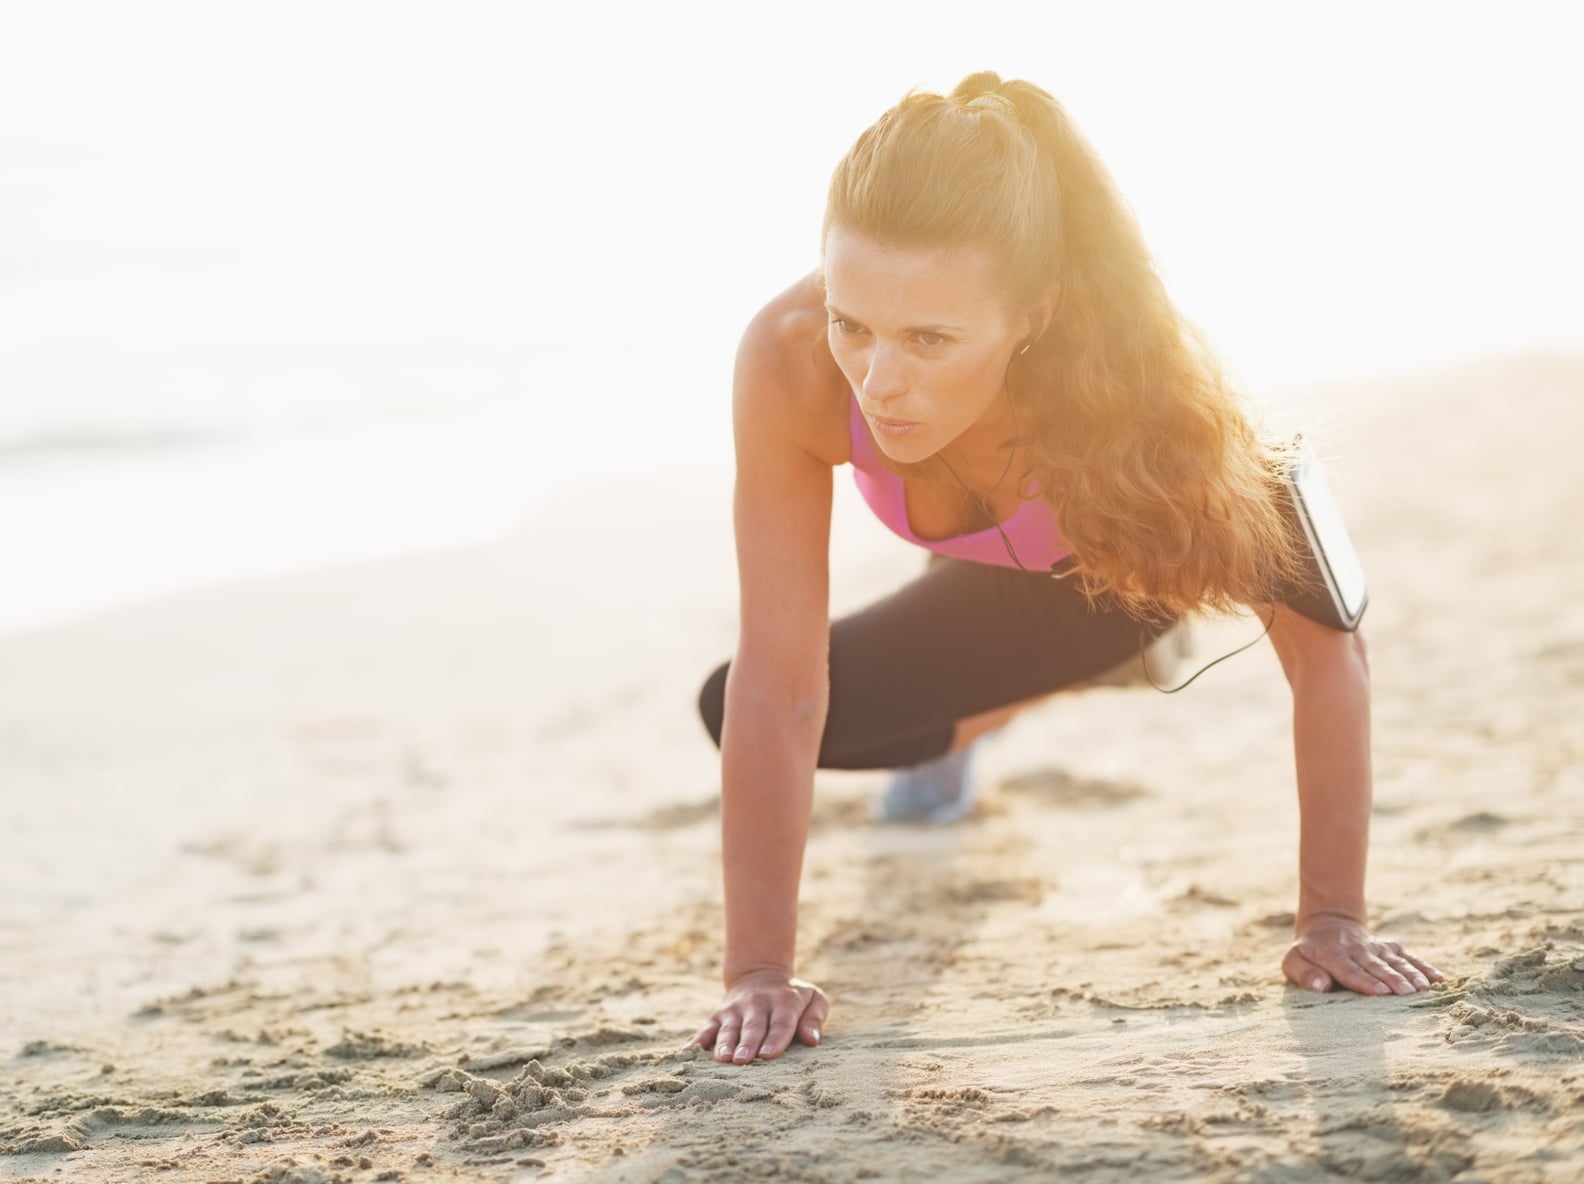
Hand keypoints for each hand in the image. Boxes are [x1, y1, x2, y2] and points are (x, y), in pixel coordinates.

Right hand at [687, 968, 829, 1063]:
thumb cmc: (793, 996)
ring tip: (723, 1059)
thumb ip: (815, 1017)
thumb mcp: (813, 998)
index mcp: (784, 1001)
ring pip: (729, 1029)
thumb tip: (812, 1040)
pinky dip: (697, 1042)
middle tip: (743, 1061)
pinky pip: (706, 1029)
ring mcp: (735, 1009)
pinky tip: (687, 1054)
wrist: (760, 975)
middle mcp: (757, 1004)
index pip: (780, 1023)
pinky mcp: (718, 1015)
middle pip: (752, 1027)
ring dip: (725, 1044)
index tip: (769, 1055)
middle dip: (747, 1044)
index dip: (775, 1039)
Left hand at [1283, 914, 1444, 995]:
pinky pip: (1408, 955)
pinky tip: (1439, 979)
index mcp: (1332, 954)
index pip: (1349, 969)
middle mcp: (1357, 949)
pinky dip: (1423, 966)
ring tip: (1424, 988)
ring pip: (1395, 960)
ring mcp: (1376, 946)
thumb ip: (1304, 973)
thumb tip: (1321, 985)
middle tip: (1407, 992)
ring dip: (1410, 973)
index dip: (1364, 980)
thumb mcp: (1293, 961)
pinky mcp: (1390, 945)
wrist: (1328, 924)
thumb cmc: (1309, 952)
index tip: (1379, 991)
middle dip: (1391, 978)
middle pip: (1376, 965)